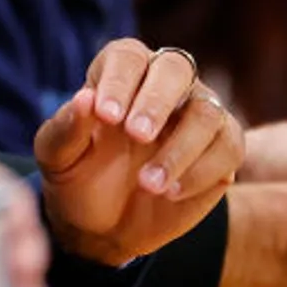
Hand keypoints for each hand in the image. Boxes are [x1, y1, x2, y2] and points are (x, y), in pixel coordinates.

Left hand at [35, 40, 242, 264]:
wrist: (105, 228)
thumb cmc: (78, 179)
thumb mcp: (57, 159)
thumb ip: (66, 129)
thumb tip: (84, 99)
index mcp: (119, 75)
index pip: (127, 58)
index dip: (119, 82)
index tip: (106, 117)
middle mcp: (163, 85)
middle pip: (176, 68)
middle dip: (157, 101)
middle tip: (137, 135)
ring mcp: (197, 114)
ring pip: (207, 111)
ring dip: (180, 148)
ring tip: (148, 184)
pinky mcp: (222, 148)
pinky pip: (229, 146)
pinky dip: (202, 171)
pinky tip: (171, 193)